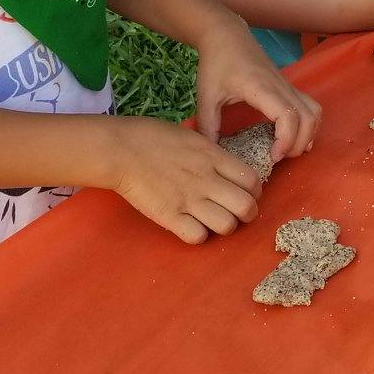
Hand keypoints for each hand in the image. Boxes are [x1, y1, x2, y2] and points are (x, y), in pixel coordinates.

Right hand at [108, 117, 261, 244]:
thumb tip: (225, 165)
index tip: (246, 193)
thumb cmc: (151, 136)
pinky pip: (198, 237)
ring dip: (224, 226)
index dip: (254, 191)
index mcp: (213, 157)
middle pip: (247, 207)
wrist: (119, 149)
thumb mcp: (191, 135)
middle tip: (236, 212)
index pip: (252, 180)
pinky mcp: (170, 216)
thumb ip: (212, 152)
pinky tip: (191, 225)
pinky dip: (198, 235)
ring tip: (213, 221)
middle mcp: (206, 180)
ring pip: (227, 225)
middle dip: (247, 214)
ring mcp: (189, 200)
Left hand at [192, 14, 322, 161]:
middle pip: (308, 118)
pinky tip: (294, 135)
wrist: (226, 34)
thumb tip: (212, 154)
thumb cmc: (216, 62)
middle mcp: (281, 86)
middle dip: (299, 144)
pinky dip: (309, 123)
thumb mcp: (206, 96)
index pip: (288, 116)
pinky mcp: (288, 85)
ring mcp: (287, 85)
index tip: (272, 156)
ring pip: (314, 111)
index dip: (286, 140)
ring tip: (288, 148)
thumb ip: (208, 125)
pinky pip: (309, 106)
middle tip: (278, 157)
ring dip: (308, 134)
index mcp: (261, 88)